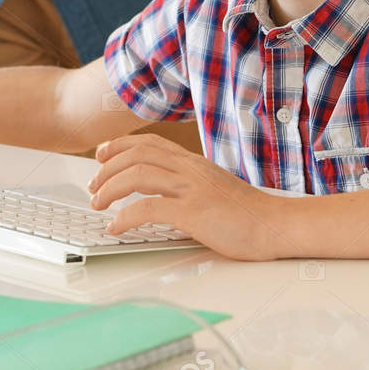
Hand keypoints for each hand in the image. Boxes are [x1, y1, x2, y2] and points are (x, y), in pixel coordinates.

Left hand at [86, 134, 288, 260]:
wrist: (276, 226)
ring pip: (137, 175)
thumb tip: (161, 193)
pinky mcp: (194, 212)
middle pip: (136, 155)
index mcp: (193, 163)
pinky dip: (125, 217)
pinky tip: (116, 226)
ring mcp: (191, 189)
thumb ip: (188, 184)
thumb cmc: (247, 213)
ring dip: (109, 189)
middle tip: (92, 186)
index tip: (101, 155)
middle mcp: (189, 170)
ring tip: (97, 205)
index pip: (149, 143)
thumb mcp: (213, 187)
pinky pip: (149, 209)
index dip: (120, 146)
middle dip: (106, 169)